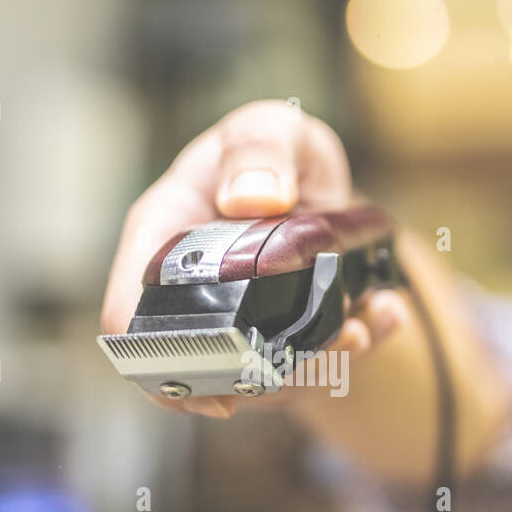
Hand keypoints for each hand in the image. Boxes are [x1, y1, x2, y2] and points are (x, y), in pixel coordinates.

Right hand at [100, 100, 408, 416]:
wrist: (313, 180)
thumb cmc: (272, 154)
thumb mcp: (267, 129)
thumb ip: (259, 148)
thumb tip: (251, 197)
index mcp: (161, 241)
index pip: (128, 318)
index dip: (156, 361)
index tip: (209, 381)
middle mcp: (192, 295)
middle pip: (204, 367)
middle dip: (266, 375)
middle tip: (328, 345)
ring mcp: (237, 326)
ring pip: (264, 379)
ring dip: (321, 364)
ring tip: (360, 330)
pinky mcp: (281, 343)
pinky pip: (315, 365)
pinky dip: (357, 345)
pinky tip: (383, 314)